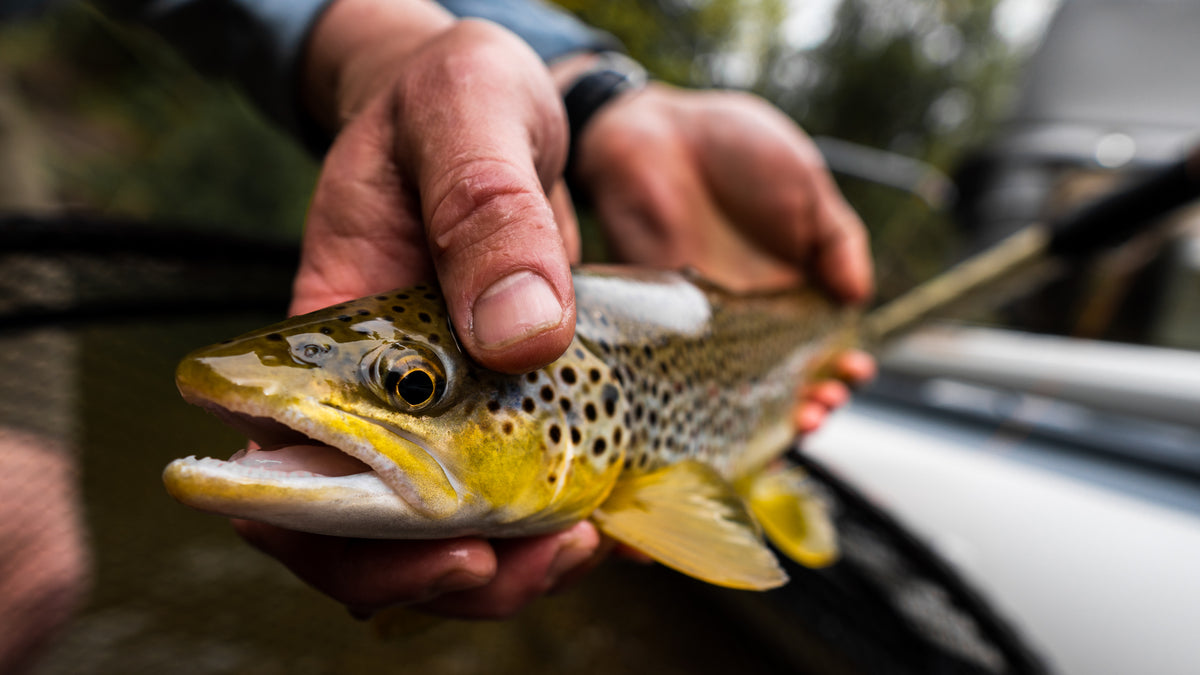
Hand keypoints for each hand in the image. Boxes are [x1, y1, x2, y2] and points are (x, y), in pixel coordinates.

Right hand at [242, 0, 595, 620]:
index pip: (285, 474)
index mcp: (330, 334)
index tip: (451, 545)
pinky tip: (610, 516)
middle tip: (550, 556)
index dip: (343, 543)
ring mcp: (440, 408)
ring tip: (587, 541)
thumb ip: (486, 209)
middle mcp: (376, 390)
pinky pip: (508, 498)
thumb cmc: (452, 96)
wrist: (487, 105)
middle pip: (367, 537)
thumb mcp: (470, 117)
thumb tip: (522, 336)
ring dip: (510, 567)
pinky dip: (551, 530)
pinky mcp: (502, 408)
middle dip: (449, 576)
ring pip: (441, 533)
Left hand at [569, 80, 875, 428]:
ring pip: (736, 388)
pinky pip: (678, 375)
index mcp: (792, 285)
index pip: (822, 343)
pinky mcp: (660, 321)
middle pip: (783, 377)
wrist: (656, 129)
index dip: (839, 365)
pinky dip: (699, 402)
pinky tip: (723, 411)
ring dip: (764, 414)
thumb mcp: (805, 186)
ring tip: (790, 418)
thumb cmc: (735, 148)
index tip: (852, 370)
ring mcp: (704, 322)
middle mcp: (750, 313)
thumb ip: (837, 240)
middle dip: (809, 401)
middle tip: (822, 403)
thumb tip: (860, 296)